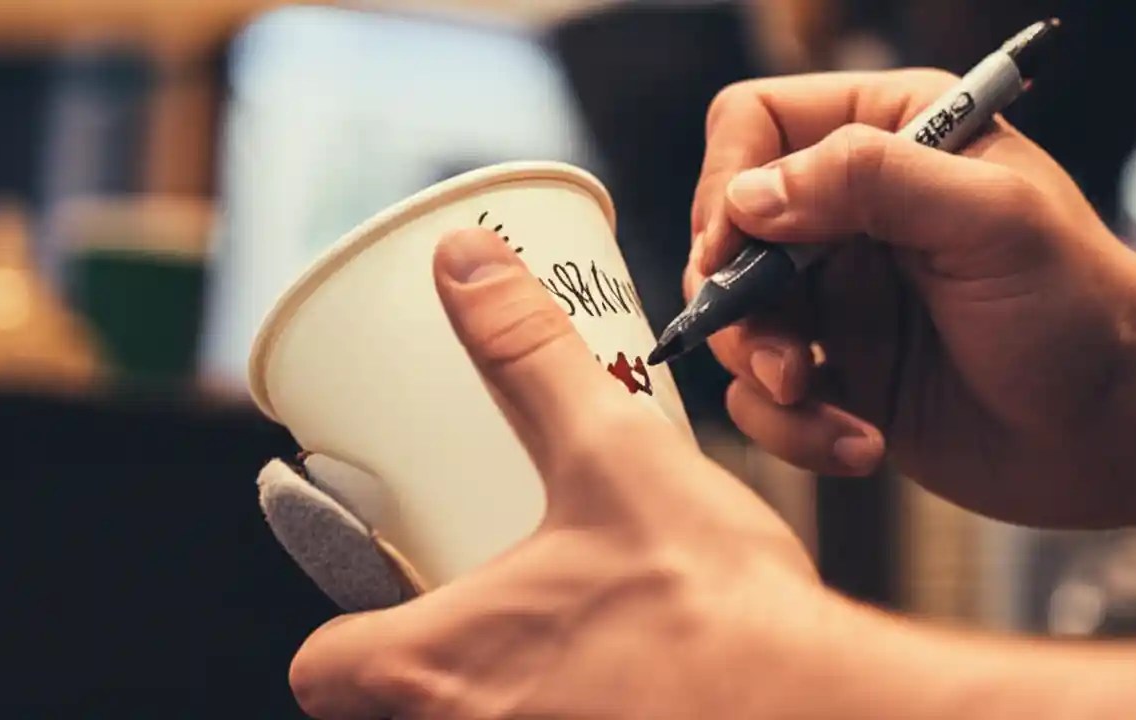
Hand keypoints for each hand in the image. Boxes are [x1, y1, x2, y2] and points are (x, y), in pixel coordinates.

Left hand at [287, 228, 858, 717]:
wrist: (813, 707)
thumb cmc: (713, 606)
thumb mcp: (609, 451)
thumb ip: (528, 353)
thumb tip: (467, 267)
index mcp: (440, 664)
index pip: (323, 674)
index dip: (342, 636)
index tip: (378, 603)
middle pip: (393, 709)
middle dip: (423, 662)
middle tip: (477, 600)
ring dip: (501, 689)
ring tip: (559, 633)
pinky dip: (570, 708)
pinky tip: (625, 676)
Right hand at [688, 69, 1135, 527]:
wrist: (1123, 430)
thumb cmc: (1082, 310)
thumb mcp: (989, 220)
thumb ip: (870, 181)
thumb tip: (747, 200)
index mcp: (891, 138)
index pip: (756, 128)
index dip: (728, 185)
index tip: (733, 251)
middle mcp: (852, 214)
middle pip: (725, 235)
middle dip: (740, 302)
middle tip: (782, 354)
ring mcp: (839, 298)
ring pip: (735, 322)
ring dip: (762, 372)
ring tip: (817, 398)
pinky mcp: (839, 373)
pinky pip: (765, 399)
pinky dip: (793, 430)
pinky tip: (862, 443)